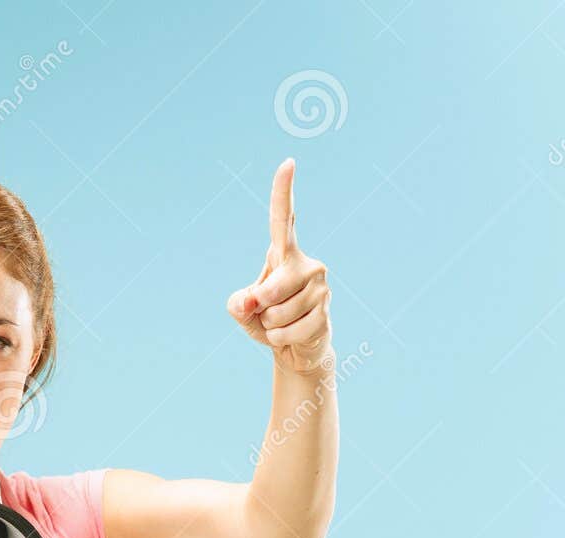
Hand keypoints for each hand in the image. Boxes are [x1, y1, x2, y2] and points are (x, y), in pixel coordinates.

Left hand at [227, 159, 332, 374]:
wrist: (294, 347)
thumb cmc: (266, 319)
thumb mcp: (242, 309)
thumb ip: (238, 302)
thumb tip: (252, 301)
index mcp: (285, 254)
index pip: (283, 219)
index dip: (283, 193)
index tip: (287, 163)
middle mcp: (307, 264)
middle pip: (271, 288)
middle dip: (261, 307)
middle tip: (268, 311)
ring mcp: (320, 288)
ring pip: (277, 313)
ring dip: (270, 325)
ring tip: (282, 322)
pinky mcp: (326, 313)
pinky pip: (288, 331)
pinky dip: (280, 339)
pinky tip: (290, 335)